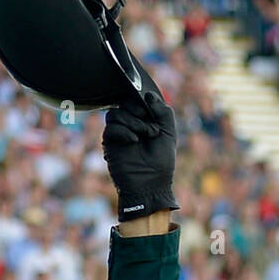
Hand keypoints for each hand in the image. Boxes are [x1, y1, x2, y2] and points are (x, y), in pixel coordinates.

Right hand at [102, 91, 179, 222]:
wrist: (150, 184)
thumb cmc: (161, 162)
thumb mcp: (168, 133)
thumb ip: (163, 112)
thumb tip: (149, 95)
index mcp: (144, 120)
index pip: (136, 99)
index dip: (142, 101)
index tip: (150, 111)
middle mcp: (130, 124)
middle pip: (124, 103)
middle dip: (138, 112)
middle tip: (150, 128)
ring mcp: (119, 133)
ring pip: (115, 113)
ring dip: (131, 122)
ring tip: (142, 136)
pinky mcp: (110, 143)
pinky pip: (110, 128)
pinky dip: (123, 132)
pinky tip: (133, 141)